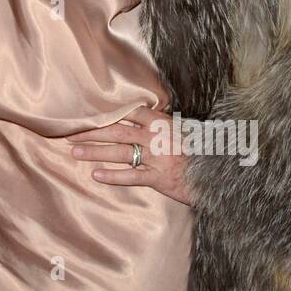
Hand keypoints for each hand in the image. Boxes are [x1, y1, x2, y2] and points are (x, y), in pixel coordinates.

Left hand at [65, 105, 192, 205]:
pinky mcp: (160, 178)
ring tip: (75, 152)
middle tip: (69, 133)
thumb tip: (142, 119)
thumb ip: (163, 125)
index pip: (129, 112)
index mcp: (163, 122)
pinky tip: (96, 175)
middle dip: (91, 132)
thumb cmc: (204, 150)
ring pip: (120, 152)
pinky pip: (132, 176)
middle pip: (117, 131)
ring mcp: (157, 157)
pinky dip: (113, 176)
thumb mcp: (186, 130)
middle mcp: (157, 137)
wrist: (221, 172)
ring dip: (95, 152)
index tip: (88, 114)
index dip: (107, 113)